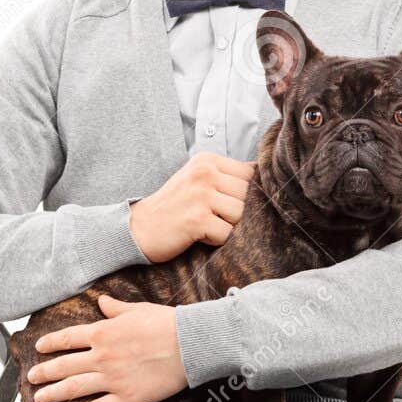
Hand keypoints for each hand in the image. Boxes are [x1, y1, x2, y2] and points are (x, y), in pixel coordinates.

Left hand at [27, 294, 188, 401]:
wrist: (189, 344)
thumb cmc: (166, 323)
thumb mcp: (137, 309)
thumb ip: (115, 309)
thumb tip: (102, 300)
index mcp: (102, 332)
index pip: (67, 338)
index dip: (50, 343)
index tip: (38, 348)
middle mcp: (101, 357)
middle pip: (64, 366)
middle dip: (44, 373)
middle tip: (30, 378)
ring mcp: (112, 379)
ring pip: (74, 389)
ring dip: (53, 395)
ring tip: (38, 399)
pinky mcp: (126, 398)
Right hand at [128, 151, 253, 262]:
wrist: (139, 228)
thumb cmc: (173, 206)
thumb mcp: (197, 180)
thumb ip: (225, 176)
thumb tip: (262, 176)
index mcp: (206, 160)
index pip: (249, 172)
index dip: (242, 192)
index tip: (222, 201)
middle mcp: (204, 173)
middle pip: (247, 194)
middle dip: (234, 210)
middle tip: (210, 215)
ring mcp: (200, 196)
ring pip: (240, 214)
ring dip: (225, 225)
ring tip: (204, 223)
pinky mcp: (197, 220)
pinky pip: (227, 234)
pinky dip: (215, 240)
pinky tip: (197, 234)